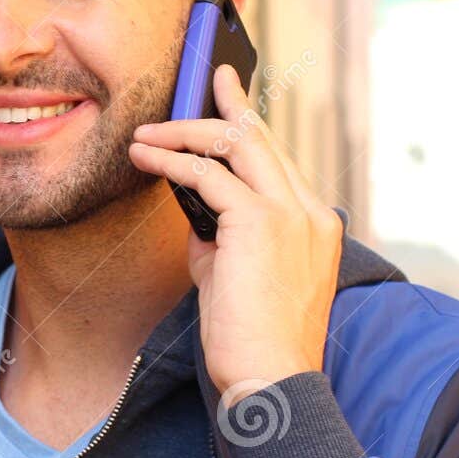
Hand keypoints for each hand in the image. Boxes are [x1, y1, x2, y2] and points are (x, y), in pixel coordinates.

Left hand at [128, 64, 342, 396]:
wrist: (270, 380)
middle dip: (227, 104)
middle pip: (262, 140)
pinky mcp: (261, 224)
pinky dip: (172, 160)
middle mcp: (309, 212)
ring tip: (145, 134)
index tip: (231, 97)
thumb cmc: (249, 340)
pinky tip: (145, 157)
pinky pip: (209, 174)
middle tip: (204, 77)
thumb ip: (218, 236)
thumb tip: (189, 206)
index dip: (249, 124)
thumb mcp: (232, 276)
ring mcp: (291, 215)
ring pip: (236, 145)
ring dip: (184, 132)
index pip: (277, 160)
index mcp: (313, 225)